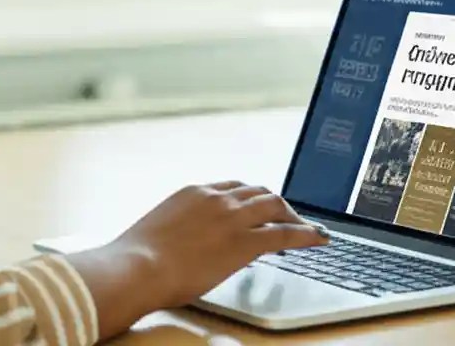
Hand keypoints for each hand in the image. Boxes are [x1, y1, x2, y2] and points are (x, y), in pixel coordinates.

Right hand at [64, 181, 328, 337]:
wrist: (136, 268)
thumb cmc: (137, 260)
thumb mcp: (159, 233)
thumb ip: (179, 232)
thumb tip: (185, 246)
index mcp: (193, 192)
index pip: (232, 188)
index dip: (249, 197)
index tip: (257, 206)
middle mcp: (216, 198)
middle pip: (258, 191)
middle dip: (275, 203)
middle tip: (286, 215)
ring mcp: (233, 217)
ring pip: (274, 205)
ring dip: (293, 215)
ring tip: (305, 227)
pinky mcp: (245, 241)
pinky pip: (285, 233)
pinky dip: (306, 234)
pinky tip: (318, 238)